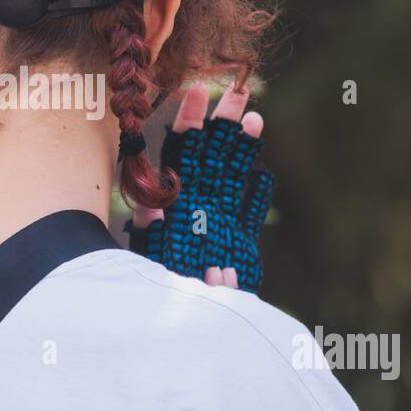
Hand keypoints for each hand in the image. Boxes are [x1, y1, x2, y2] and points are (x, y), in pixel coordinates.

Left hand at [126, 84, 273, 291]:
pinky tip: (263, 176)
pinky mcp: (235, 243)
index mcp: (171, 196)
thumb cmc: (149, 282)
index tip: (198, 91)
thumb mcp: (147, 251)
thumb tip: (153, 205)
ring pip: (233, 175)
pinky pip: (247, 215)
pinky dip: (255, 197)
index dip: (189, 121)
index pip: (180, 150)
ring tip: (253, 116)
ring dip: (243, 147)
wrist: (172, 323)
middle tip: (237, 87)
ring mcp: (217, 219)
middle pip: (211, 152)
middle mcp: (194, 202)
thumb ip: (152, 228)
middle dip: (222, 120)